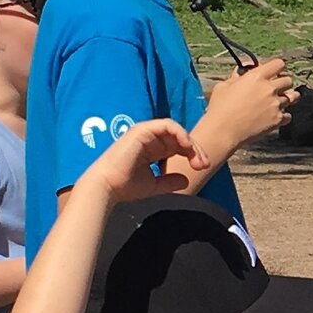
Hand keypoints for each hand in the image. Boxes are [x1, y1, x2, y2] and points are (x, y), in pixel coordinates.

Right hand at [80, 118, 201, 205]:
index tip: (202, 168)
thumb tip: (186, 180)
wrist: (107, 187)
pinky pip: (167, 125)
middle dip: (195, 150)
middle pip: (179, 137)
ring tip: (198, 158)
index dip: (192, 154)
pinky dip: (180, 134)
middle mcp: (148, 139)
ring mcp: (145, 133)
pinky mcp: (143, 130)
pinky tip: (187, 147)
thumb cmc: (125, 187)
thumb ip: (169, 181)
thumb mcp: (153, 185)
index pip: (177, 146)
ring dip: (190, 142)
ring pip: (176, 130)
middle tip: (204, 164)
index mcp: (151, 149)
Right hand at [201, 55, 295, 157]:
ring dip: (286, 98)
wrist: (223, 131)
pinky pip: (288, 115)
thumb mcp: (224, 86)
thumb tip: (241, 72)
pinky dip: (283, 116)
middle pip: (288, 80)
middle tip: (275, 88)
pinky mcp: (277, 120)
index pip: (279, 64)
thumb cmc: (220, 108)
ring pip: (293, 97)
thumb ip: (236, 77)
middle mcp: (269, 89)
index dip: (276, 67)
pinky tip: (274, 116)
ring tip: (278, 101)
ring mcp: (275, 104)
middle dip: (282, 83)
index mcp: (257, 76)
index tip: (272, 72)